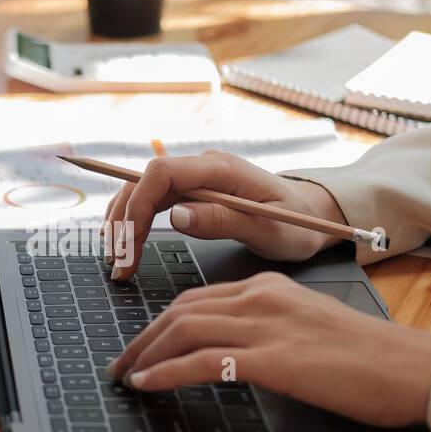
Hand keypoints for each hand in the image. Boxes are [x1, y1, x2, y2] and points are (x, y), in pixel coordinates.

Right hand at [101, 151, 346, 277]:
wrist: (313, 215)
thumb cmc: (298, 224)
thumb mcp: (268, 230)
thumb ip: (223, 221)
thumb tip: (176, 216)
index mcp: (221, 169)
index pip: (161, 173)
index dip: (137, 206)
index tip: (129, 244)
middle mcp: (203, 167)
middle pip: (143, 182)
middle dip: (123, 221)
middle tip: (118, 264)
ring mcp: (197, 178)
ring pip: (142, 191)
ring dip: (124, 222)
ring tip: (117, 260)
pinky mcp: (193, 191)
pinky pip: (154, 201)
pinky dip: (135, 222)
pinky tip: (127, 244)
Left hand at [108, 272, 430, 426]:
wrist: (416, 369)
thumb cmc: (372, 361)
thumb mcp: (311, 332)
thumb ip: (271, 333)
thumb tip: (235, 357)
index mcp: (271, 288)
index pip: (197, 298)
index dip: (161, 323)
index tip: (141, 346)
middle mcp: (263, 298)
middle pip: (181, 310)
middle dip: (143, 338)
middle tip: (120, 364)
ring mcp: (268, 326)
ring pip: (184, 330)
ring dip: (145, 354)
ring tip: (124, 377)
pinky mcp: (275, 359)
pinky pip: (203, 361)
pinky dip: (166, 372)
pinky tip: (147, 385)